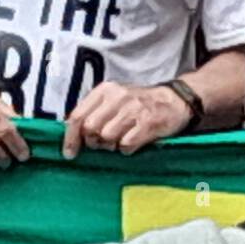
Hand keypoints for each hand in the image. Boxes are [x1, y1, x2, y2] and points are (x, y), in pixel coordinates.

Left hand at [62, 81, 192, 158]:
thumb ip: (94, 112)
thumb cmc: (139, 104)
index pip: (78, 115)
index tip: (70, 153)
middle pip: (90, 128)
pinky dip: (128, 149)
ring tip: (121, 140)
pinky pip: (126, 145)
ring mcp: (133, 109)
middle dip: (94, 141)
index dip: (71, 137)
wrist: (174, 100)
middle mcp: (117, 97)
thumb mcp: (114, 100)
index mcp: (105, 90)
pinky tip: (134, 142)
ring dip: (112, 145)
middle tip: (104, 143)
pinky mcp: (148, 122)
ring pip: (107, 137)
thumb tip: (73, 135)